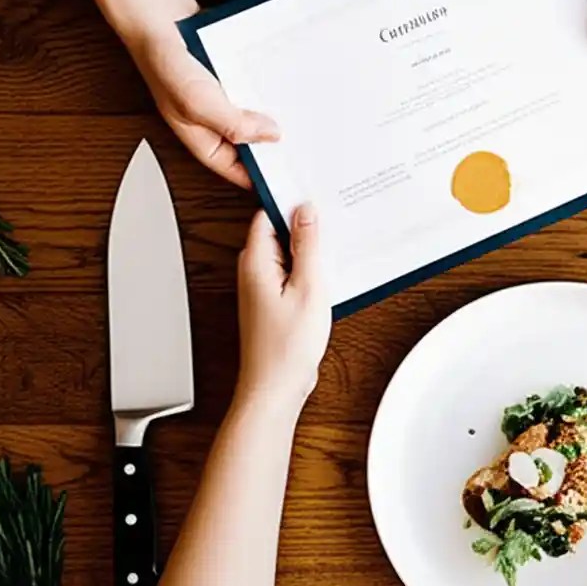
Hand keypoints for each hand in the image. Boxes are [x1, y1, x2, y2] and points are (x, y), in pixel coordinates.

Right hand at [97, 0, 278, 186]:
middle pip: (248, 143)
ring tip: (296, 117)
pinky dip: (265, 87)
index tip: (287, 180)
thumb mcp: (198, 103)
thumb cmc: (161, 61)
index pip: (236, 169)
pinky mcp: (227, 75)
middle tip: (299, 147)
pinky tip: (279, 86)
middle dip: (270, 144)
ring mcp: (220, 98)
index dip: (260, 177)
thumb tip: (270, 137)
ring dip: (271, 113)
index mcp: (202, 139)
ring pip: (253, 114)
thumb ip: (234, 124)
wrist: (155, 15)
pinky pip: (252, 87)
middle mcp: (212, 121)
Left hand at [235, 205, 331, 409]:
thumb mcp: (308, 287)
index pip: (268, 213)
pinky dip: (308, 272)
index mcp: (255, 261)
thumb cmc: (287, 347)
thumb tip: (306, 209)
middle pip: (278, 231)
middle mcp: (253, 270)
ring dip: (309, 253)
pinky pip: (290, 273)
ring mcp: (262, 286)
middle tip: (333, 228)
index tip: (318, 198)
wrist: (276, 387)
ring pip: (287, 253)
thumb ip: (308, 245)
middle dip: (305, 227)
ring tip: (332, 258)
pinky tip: (325, 281)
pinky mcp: (272, 300)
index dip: (293, 203)